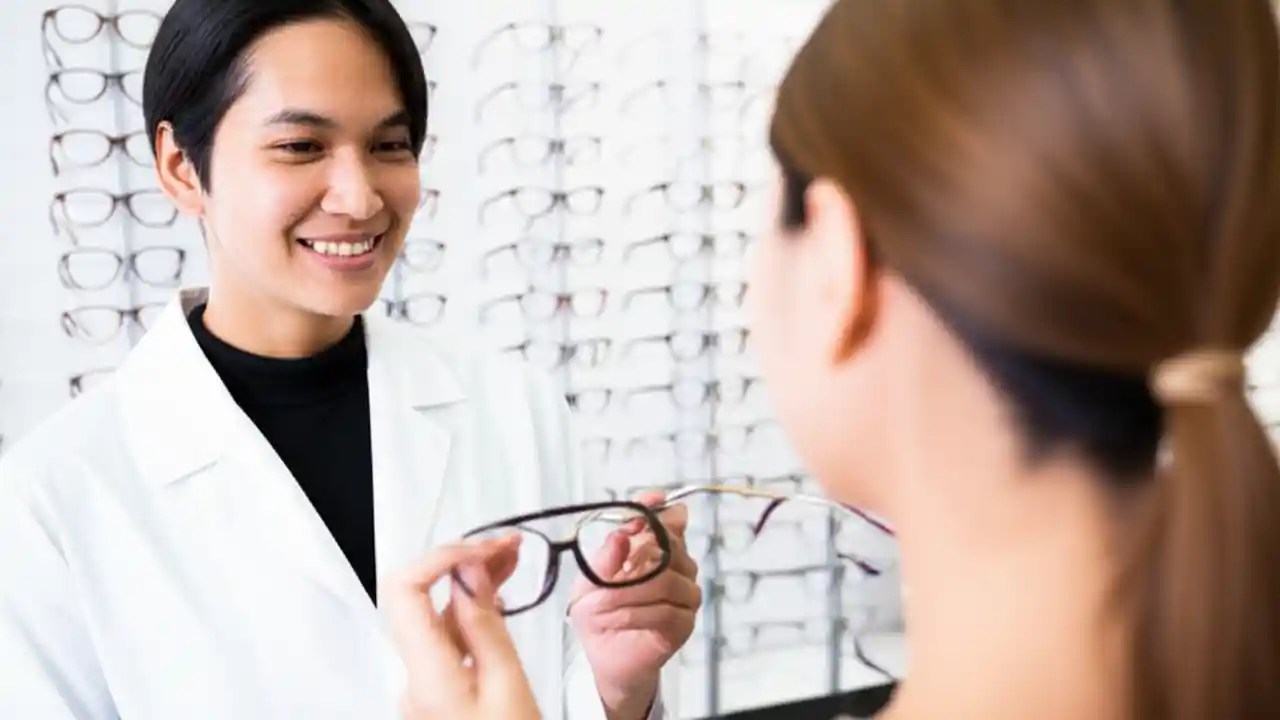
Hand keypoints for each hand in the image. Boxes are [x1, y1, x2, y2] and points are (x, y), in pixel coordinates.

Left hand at [385, 537, 540, 719]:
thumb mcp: (509, 685)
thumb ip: (487, 626)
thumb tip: (469, 572)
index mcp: (427, 676)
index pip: (405, 591)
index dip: (440, 558)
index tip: (481, 549)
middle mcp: (415, 678)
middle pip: (422, 597)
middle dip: (462, 561)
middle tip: (506, 544)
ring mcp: (424, 682)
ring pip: (439, 614)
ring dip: (472, 581)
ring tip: (510, 558)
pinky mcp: (439, 686)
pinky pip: (449, 636)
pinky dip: (473, 610)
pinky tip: (499, 595)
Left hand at [569, 492, 701, 719]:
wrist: (606, 657)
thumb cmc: (601, 613)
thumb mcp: (590, 580)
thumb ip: (606, 556)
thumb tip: (621, 533)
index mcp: (657, 549)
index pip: (668, 519)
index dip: (658, 508)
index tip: (650, 501)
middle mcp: (679, 568)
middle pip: (670, 547)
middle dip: (633, 560)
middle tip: (605, 578)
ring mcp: (685, 596)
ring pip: (666, 580)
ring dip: (628, 592)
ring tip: (601, 605)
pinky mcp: (684, 624)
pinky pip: (666, 611)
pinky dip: (636, 613)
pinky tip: (616, 618)